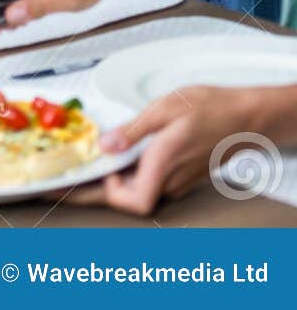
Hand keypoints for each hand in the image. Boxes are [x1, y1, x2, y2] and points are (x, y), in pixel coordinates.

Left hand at [63, 85, 296, 214]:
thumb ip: (133, 131)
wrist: (247, 115)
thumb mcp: (165, 109)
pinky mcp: (178, 174)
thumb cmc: (212, 108)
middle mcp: (170, 179)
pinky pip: (147, 180)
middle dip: (93, 190)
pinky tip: (111, 158)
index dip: (107, 194)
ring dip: (109, 181)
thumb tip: (105, 146)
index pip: (133, 201)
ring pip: (136, 189)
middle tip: (62, 180)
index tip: (88, 174)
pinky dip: (125, 173)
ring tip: (80, 166)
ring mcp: (176, 179)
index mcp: (164, 164)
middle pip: (127, 197)